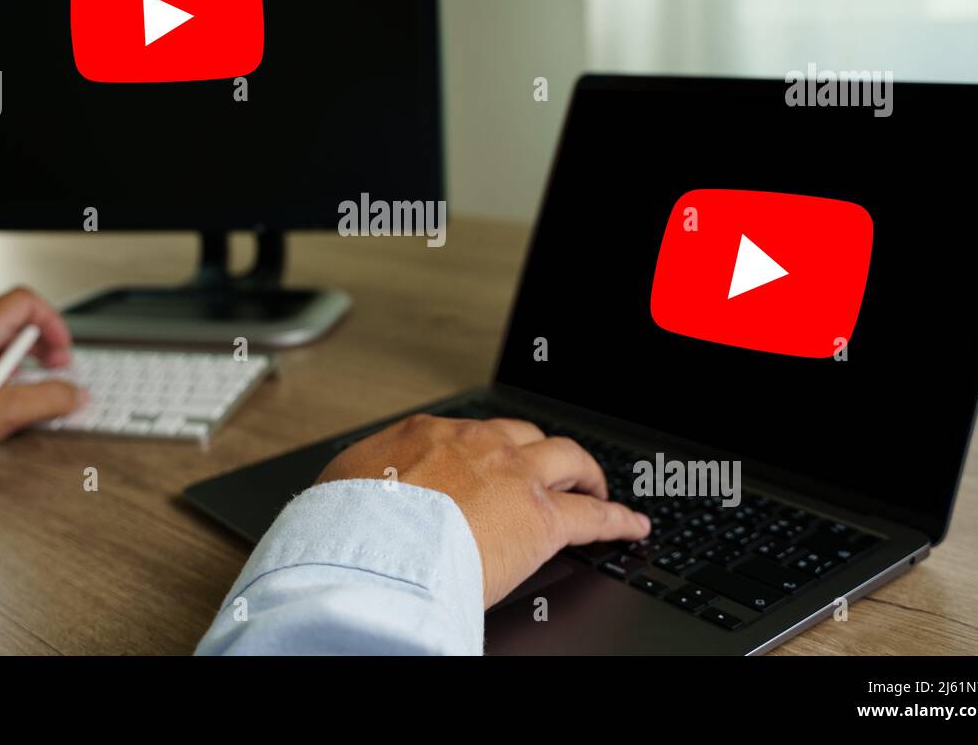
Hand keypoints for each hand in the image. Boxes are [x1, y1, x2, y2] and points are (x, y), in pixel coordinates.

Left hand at [0, 286, 84, 455]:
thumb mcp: (5, 410)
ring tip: (19, 386)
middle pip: (9, 320)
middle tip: (51, 369)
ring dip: (12, 358)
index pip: (26, 302)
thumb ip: (49, 399)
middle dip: (37, 345)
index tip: (61, 350)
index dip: (51, 324)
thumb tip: (76, 395)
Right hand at [315, 414, 650, 607]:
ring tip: (595, 485)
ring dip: (583, 470)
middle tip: (548, 467)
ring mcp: (513, 477)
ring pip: (566, 458)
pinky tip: (633, 526)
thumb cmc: (350, 523)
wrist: (373, 545)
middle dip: (538, 449)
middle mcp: (476, 443)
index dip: (484, 451)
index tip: (488, 462)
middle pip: (522, 435)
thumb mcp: (344, 487)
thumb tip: (351, 494)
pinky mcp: (542, 520)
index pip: (467, 435)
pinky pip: (594, 516)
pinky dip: (618, 519)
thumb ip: (363, 483)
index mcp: (427, 433)